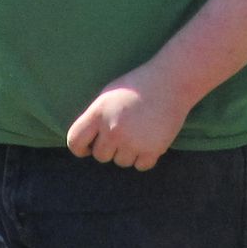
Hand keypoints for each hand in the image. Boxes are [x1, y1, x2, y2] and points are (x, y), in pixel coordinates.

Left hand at [66, 68, 191, 169]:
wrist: (171, 81)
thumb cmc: (137, 87)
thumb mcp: (107, 96)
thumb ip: (95, 119)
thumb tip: (86, 143)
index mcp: (98, 113)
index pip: (74, 142)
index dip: (80, 148)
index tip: (89, 146)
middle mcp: (113, 129)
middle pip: (100, 156)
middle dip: (109, 148)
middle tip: (124, 132)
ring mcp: (132, 141)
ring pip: (121, 162)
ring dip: (128, 152)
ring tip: (139, 132)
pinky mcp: (152, 149)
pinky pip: (141, 166)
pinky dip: (144, 158)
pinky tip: (149, 141)